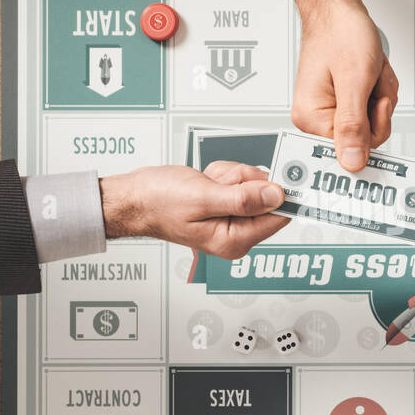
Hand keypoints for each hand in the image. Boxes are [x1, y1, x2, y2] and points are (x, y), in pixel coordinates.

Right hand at [99, 162, 289, 258]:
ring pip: (251, 183)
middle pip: (266, 196)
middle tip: (218, 183)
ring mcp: (231, 219)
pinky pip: (238, 180)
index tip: (272, 174)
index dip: (276, 191)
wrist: (135, 198)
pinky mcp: (226, 205)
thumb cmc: (158, 203)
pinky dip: (222, 175)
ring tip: (205, 183)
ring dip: (229, 175)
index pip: (279, 216)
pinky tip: (204, 182)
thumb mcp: (203, 198)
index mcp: (235, 240)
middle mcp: (236, 234)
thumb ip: (244, 198)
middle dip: (242, 180)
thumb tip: (278, 196)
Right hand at [280, 0, 397, 171]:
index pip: (355, 148)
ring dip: (380, 92)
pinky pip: (371, 108)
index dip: (374, 122)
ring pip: (373, 120)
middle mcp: (315, 118)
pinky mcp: (340, 101)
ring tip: (368, 70)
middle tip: (370, 79)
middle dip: (379, 104)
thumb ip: (354, 125)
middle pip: (367, 136)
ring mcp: (328, 110)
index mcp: (311, 118)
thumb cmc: (341, 32)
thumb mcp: (355, 80)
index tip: (374, 100)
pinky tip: (369, 71)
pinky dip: (378, 88)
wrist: (337, 8)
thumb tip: (352, 164)